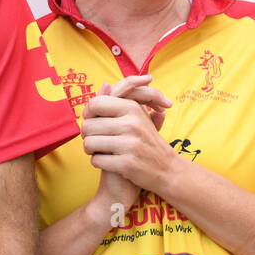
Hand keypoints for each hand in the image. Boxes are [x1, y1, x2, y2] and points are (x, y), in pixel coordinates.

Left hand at [81, 77, 174, 195]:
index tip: (96, 123)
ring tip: (103, 152)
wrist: (167, 170)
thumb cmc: (148, 142)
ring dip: (91, 150)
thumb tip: (105, 85)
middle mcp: (132, 124)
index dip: (89, 115)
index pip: (95, 103)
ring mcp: (130, 144)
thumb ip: (121, 101)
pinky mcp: (127, 163)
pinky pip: (96, 160)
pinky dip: (99, 163)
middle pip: (87, 125)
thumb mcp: (140, 117)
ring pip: (89, 143)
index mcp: (133, 108)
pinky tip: (110, 163)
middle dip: (88, 136)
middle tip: (99, 141)